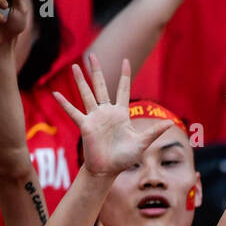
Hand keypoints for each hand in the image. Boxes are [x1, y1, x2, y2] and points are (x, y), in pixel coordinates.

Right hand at [54, 55, 171, 176]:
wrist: (109, 169)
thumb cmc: (125, 157)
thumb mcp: (142, 143)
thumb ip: (154, 132)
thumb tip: (169, 123)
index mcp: (121, 114)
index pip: (122, 89)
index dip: (124, 75)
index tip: (126, 60)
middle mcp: (106, 112)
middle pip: (100, 86)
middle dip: (96, 71)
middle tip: (92, 55)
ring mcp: (95, 117)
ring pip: (87, 94)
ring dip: (80, 81)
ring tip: (75, 66)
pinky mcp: (85, 125)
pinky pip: (73, 112)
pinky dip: (65, 104)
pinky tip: (56, 94)